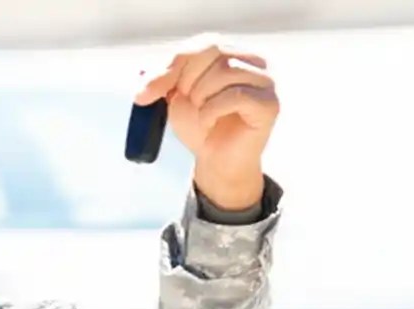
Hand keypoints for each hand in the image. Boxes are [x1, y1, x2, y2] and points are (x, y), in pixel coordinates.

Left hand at [135, 34, 279, 209]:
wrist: (215, 161)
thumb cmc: (199, 124)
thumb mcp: (173, 96)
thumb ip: (163, 77)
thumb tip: (145, 78)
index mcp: (231, 53)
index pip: (203, 43)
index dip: (173, 64)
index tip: (144, 93)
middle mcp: (253, 62)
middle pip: (214, 52)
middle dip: (187, 81)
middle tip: (184, 103)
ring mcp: (265, 82)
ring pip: (225, 72)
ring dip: (201, 97)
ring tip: (200, 115)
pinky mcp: (269, 105)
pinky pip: (236, 96)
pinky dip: (213, 111)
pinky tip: (209, 123)